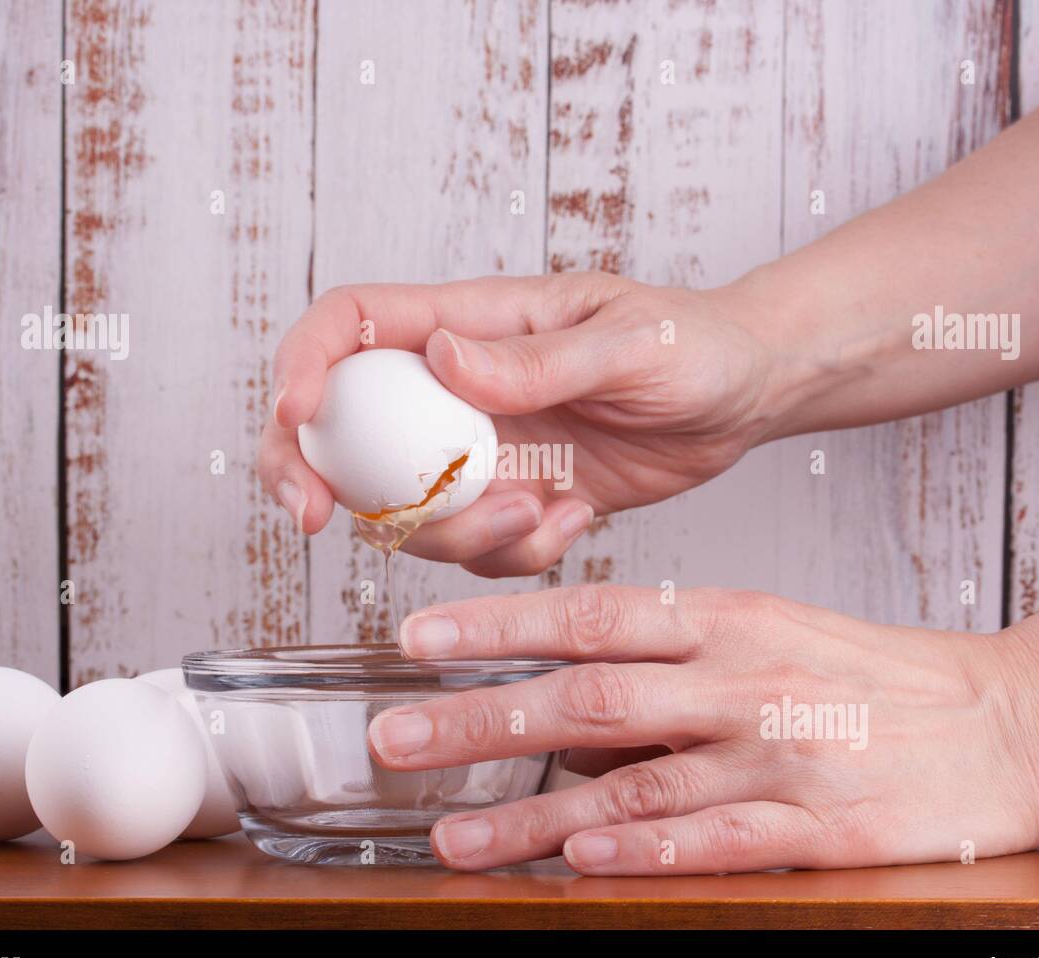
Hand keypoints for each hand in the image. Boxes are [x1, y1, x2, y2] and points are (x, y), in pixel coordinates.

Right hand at [257, 273, 782, 576]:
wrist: (743, 397)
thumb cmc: (694, 341)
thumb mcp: (629, 343)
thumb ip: (538, 360)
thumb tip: (443, 360)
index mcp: (471, 323)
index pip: (352, 323)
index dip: (303, 362)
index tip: (295, 415)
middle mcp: (458, 389)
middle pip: (341, 424)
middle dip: (312, 472)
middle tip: (318, 518)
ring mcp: (483, 449)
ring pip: (407, 506)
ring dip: (449, 532)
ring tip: (536, 510)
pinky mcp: (516, 498)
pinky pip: (478, 548)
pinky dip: (513, 553)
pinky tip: (575, 518)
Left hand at [364, 585, 1038, 874]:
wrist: (1001, 718)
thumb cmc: (874, 674)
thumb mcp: (770, 629)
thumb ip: (671, 658)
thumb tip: (572, 694)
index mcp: (727, 619)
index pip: (591, 614)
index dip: (498, 626)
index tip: (420, 640)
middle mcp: (741, 679)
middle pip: (587, 700)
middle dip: (480, 720)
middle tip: (396, 738)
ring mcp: (777, 755)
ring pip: (631, 786)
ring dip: (533, 816)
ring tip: (454, 837)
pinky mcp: (816, 828)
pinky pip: (712, 840)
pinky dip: (641, 852)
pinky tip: (579, 863)